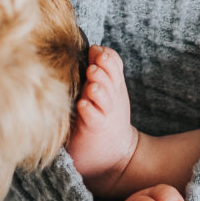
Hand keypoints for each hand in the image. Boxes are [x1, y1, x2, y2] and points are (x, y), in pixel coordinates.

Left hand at [68, 46, 137, 191]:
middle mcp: (111, 96)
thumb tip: (93, 47)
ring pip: (103, 96)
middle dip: (102, 70)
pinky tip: (83, 106)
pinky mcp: (94, 129)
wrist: (116, 153)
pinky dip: (89, 110)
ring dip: (97, 88)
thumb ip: (101, 69)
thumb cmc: (105, 116)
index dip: (106, 56)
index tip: (95, 51)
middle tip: (93, 67)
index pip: (114, 62)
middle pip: (110, 77)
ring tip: (91, 86)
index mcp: (113, 83)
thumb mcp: (108, 90)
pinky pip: (93, 117)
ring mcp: (104, 113)